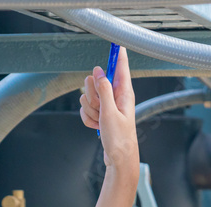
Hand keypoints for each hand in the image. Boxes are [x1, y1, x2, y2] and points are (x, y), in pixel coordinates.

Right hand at [80, 47, 138, 172]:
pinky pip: (85, 110)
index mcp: (125, 93)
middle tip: (100, 108)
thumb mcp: (110, 112)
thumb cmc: (120, 140)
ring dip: (90, 110)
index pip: (121, 67)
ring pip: (88, 96)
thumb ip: (104, 90)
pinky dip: (88, 119)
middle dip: (92, 95)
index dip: (118, 55)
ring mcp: (107, 106)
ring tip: (100, 122)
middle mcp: (116, 97)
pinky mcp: (100, 114)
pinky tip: (97, 127)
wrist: (118, 160)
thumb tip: (99, 71)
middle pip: (96, 81)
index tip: (117, 41)